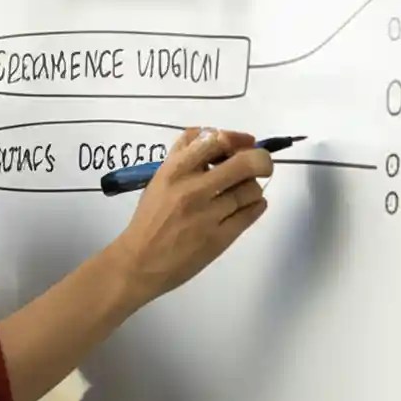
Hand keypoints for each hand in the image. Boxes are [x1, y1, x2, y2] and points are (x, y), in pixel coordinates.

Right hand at [108, 127, 271, 300]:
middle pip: (245, 163)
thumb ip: (185, 156)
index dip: (237, 138)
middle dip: (260, 161)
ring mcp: (209, 214)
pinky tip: (246, 207)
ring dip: (252, 188)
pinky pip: (253, 212)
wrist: (140, 262)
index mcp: (175, 171)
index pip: (216, 139)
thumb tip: (219, 138)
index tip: (244, 143)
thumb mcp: (160, 179)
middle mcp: (193, 189)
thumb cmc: (149, 219)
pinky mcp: (220, 237)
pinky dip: (255, 205)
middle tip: (259, 166)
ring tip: (242, 194)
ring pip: (252, 189)